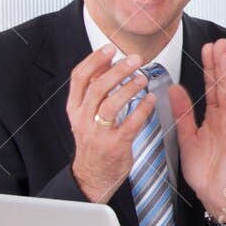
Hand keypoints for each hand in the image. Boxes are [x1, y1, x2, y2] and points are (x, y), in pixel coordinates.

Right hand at [66, 44, 154, 202]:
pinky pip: (130, 124)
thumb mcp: (85, 116)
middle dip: (116, 70)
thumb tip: (104, 64)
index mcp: (75, 108)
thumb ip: (93, 92)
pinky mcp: (115, 146)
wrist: (93, 176)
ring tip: (142, 78)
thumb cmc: (94, 142)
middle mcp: (83, 119)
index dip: (94, 61)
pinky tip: (150, 99)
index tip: (110, 49)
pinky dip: (142, 110)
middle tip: (134, 59)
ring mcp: (98, 133)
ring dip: (128, 88)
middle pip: (97, 88)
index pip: (79, 78)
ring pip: (110, 105)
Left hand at [168, 39, 225, 224]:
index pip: (213, 88)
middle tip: (218, 42)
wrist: (216, 197)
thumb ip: (182, 113)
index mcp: (214, 119)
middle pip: (224, 86)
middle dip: (221, 64)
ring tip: (225, 53)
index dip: (210, 68)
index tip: (207, 49)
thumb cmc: (207, 172)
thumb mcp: (187, 138)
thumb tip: (175, 89)